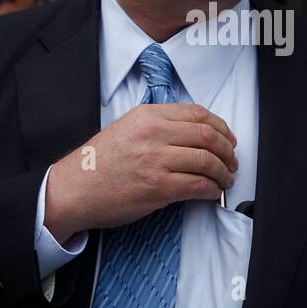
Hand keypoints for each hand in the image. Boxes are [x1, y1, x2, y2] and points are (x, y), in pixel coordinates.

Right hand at [44, 103, 237, 242]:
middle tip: (233, 161)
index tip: (228, 138)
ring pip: (207, 162)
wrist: (74, 189)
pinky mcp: (158, 188)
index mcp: (148, 116)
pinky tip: (212, 193)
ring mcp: (157, 161)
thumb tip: (193, 132)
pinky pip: (198, 186)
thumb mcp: (126, 127)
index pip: (198, 114)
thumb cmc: (99, 163)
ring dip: (223, 173)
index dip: (222, 127)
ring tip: (226, 179)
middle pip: (208, 136)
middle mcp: (154, 134)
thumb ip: (157, 125)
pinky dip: (212, 190)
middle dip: (228, 150)